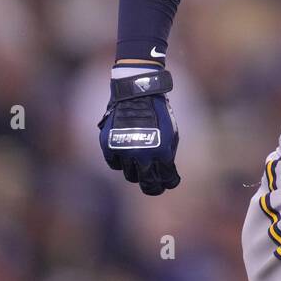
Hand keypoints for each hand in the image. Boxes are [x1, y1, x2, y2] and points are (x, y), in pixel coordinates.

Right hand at [97, 70, 180, 195]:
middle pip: (147, 183)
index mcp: (162, 151)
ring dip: (137, 172)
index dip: (170, 182)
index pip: (167, 178)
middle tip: (155, 188)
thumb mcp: (171, 132)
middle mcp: (142, 154)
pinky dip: (121, 162)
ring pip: (130, 175)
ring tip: (141, 165)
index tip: (170, 182)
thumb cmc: (158, 112)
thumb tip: (165, 174)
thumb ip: (168, 154)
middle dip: (153, 188)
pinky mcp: (109, 145)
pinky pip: (115, 164)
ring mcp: (124, 151)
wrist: (137, 93)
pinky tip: (126, 156)